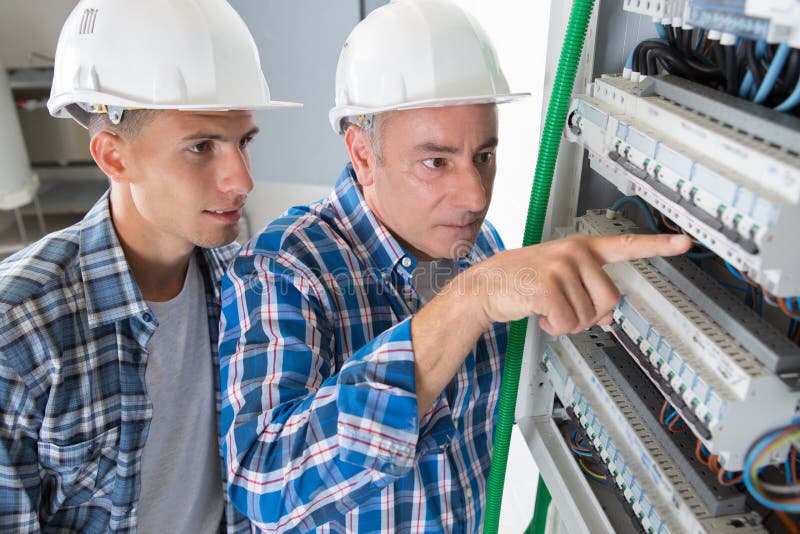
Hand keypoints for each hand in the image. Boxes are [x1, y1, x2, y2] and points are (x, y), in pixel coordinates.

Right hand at [463, 233, 691, 335]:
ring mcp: (561, 267)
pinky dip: (553, 327)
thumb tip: (609, 315)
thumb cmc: (524, 282)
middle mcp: (575, 253)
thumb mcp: (562, 282)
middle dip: (589, 315)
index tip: (684, 242)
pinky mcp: (547, 286)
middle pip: (611, 299)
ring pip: (588, 315)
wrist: (487, 285)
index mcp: (582, 248)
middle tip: (564, 309)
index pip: (626, 245)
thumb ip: (590, 293)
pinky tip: (539, 314)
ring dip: (567, 323)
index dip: (658, 246)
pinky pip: (567, 322)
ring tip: (546, 308)